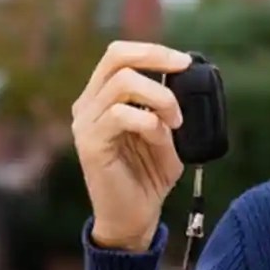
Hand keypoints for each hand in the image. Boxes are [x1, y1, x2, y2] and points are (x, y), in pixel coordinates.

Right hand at [71, 41, 192, 251]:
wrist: (135, 218)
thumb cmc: (148, 176)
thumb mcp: (165, 133)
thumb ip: (167, 107)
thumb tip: (181, 78)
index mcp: (102, 98)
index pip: (119, 54)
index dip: (152, 51)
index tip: (183, 62)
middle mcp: (88, 106)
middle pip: (116, 57)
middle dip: (155, 58)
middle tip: (183, 71)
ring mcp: (86, 124)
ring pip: (123, 83)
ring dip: (160, 97)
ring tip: (175, 121)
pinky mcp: (90, 144)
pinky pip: (121, 115)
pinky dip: (150, 121)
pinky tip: (161, 136)